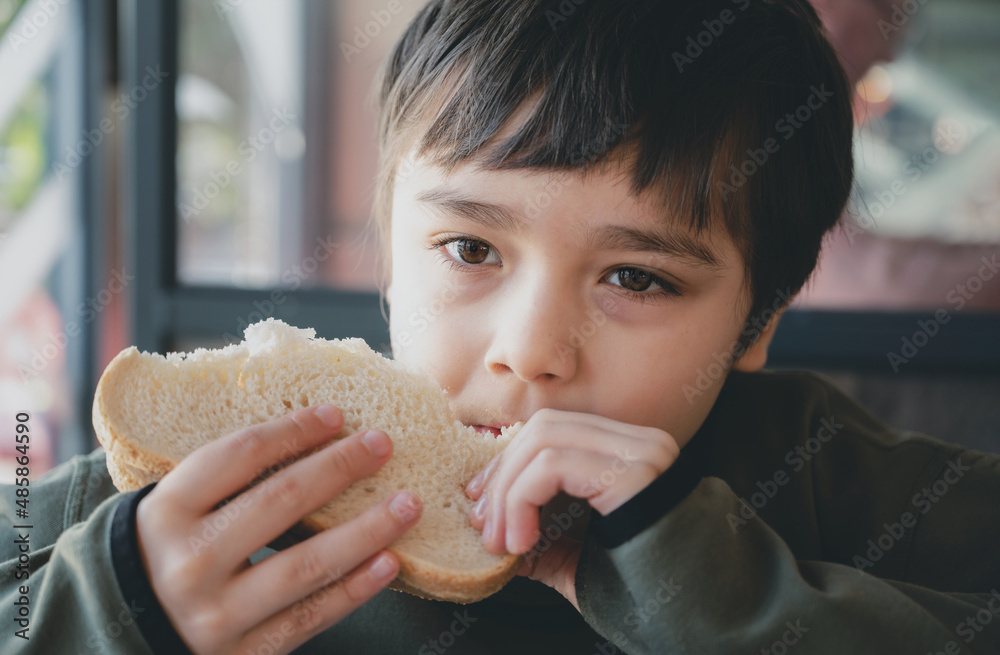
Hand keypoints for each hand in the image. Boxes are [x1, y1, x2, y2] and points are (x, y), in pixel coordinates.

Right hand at [135, 405, 422, 654]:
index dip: (292, 430)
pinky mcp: (241, 654)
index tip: (336, 414)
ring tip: (408, 504)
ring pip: (305, 565)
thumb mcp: (176, 506)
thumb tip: (314, 429)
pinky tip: (390, 562)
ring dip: (366, 531)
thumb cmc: (167, 550)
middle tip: (383, 444)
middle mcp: (189, 561)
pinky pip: (309, 618)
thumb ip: (227, 475)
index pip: (239, 456)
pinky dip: (354, 589)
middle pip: (280, 502)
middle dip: (339, 468)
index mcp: (166, 511)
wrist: (123, 628)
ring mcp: (215, 614)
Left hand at [464, 409, 678, 609]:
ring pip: (543, 442)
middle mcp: (640, 442)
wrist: (697, 621)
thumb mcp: (577, 562)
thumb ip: (541, 542)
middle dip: (501, 476)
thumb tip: (497, 533)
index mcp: (628, 454)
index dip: (507, 463)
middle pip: (544, 428)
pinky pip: (553, 466)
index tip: (482, 506)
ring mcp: (641, 453)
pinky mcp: (633, 473)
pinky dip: (521, 501)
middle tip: (484, 527)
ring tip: (500, 542)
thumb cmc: (641, 594)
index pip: (551, 431)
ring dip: (506, 493)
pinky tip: (522, 543)